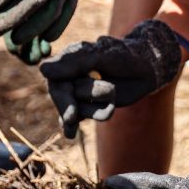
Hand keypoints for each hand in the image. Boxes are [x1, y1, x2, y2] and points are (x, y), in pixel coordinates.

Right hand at [40, 19, 182, 136]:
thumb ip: (72, 62)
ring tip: (113, 91)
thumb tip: (41, 70)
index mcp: (68, 59)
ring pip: (78, 108)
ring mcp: (79, 92)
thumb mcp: (99, 54)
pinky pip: (84, 116)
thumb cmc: (123, 55)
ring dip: (95, 106)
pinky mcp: (90, 104)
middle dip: (70, 106)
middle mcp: (69, 76)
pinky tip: (69, 134)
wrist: (147, 69)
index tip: (69, 112)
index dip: (61, 96)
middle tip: (72, 117)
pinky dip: (76, 124)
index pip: (55, 79)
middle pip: (62, 97)